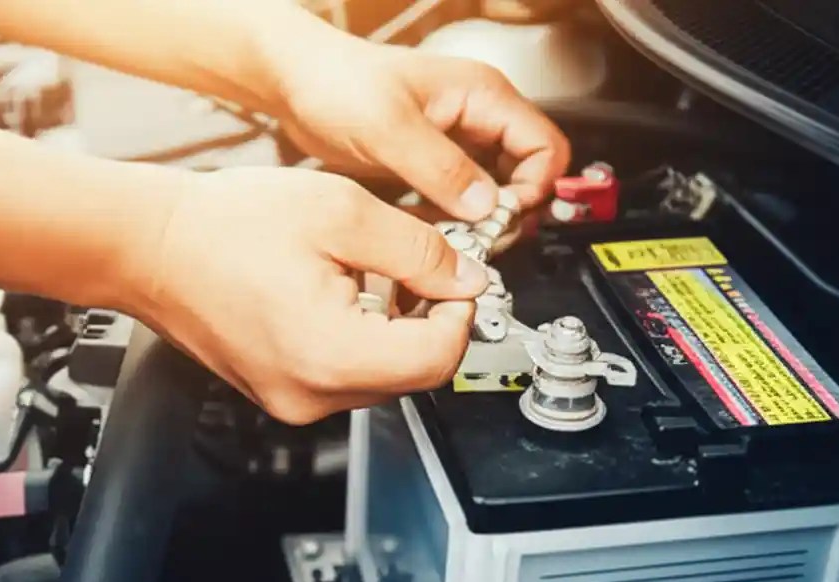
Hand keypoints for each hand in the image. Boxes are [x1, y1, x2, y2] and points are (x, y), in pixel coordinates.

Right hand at [116, 166, 488, 424]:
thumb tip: (465, 279)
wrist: (148, 246)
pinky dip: (360, 337)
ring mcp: (291, 399)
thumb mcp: (343, 214)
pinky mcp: (278, 391)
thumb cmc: (222, 226)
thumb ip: (419, 251)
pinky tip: (342, 291)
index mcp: (331, 357)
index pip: (439, 359)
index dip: (462, 314)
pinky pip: (344, 374)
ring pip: (382, 376)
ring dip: (395, 329)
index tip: (457, 277)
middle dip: (429, 320)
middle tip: (421, 267)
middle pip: (413, 374)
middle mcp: (311, 395)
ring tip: (372, 273)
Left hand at [273, 39, 569, 222]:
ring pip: (493, 193)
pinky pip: (458, 201)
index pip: (544, 148)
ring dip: (480, 222)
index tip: (501, 218)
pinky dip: (452, 222)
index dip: (533, 188)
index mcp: (482, 96)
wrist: (294, 83)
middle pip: (526, 175)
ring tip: (454, 242)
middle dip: (509, 212)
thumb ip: (440, 167)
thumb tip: (484, 205)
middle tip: (480, 239)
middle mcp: (476, 118)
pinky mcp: (430, 166)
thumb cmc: (336, 82)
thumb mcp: (389, 127)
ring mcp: (454, 144)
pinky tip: (429, 235)